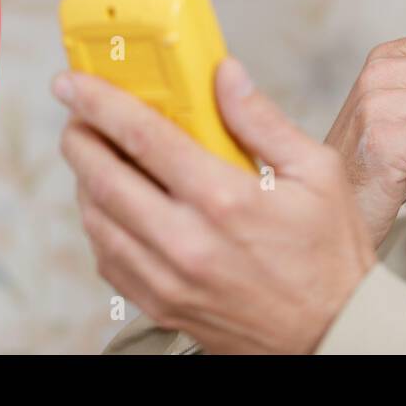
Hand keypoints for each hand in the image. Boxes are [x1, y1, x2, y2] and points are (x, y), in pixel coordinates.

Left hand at [55, 57, 375, 353]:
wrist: (332, 332)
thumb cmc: (328, 252)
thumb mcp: (314, 171)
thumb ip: (260, 119)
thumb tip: (223, 72)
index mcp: (224, 199)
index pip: (142, 136)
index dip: (100, 101)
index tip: (73, 82)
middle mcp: (186, 242)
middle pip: (102, 177)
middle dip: (80, 136)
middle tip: (79, 114)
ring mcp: (168, 280)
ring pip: (96, 220)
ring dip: (85, 179)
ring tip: (98, 154)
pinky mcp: (161, 306)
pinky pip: (107, 259)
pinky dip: (100, 224)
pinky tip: (116, 204)